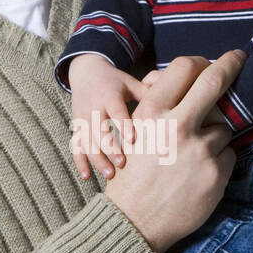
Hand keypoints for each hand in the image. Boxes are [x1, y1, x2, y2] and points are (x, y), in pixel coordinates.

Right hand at [68, 55, 148, 180]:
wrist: (86, 74)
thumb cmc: (116, 83)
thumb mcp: (131, 84)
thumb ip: (149, 95)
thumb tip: (177, 102)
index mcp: (109, 94)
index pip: (116, 110)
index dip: (122, 124)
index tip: (132, 140)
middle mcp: (93, 107)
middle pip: (99, 129)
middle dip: (109, 147)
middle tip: (122, 164)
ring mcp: (82, 119)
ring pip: (86, 141)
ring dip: (97, 159)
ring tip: (111, 174)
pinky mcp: (76, 128)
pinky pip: (76, 146)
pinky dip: (80, 162)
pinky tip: (87, 177)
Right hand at [103, 52, 242, 252]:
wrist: (134, 221)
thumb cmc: (132, 174)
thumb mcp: (135, 133)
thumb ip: (161, 107)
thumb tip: (191, 79)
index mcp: (151, 113)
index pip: (185, 67)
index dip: (204, 61)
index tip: (218, 60)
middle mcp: (176, 126)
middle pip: (214, 81)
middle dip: (231, 64)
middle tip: (240, 58)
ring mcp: (199, 150)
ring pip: (223, 125)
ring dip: (215, 135)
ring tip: (194, 155)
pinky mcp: (216, 172)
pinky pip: (229, 153)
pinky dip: (218, 160)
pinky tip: (199, 173)